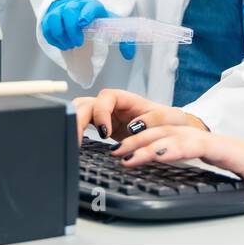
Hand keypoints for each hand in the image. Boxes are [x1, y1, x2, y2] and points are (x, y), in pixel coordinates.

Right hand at [41, 0, 135, 60]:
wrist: (77, 4)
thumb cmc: (94, 18)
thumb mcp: (110, 24)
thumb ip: (123, 39)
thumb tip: (129, 56)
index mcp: (92, 6)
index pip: (88, 7)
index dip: (85, 14)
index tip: (83, 23)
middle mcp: (74, 5)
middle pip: (68, 12)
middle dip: (72, 29)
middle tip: (78, 42)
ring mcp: (60, 10)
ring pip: (55, 20)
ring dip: (61, 35)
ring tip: (70, 45)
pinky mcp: (49, 17)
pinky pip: (47, 28)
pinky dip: (53, 38)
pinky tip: (62, 43)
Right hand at [72, 88, 204, 142]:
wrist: (168, 133)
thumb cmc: (169, 123)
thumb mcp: (170, 119)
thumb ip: (155, 119)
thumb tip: (135, 126)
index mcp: (126, 99)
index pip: (106, 97)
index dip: (101, 112)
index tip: (104, 132)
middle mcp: (112, 105)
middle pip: (86, 103)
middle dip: (77, 119)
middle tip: (77, 141)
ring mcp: (104, 116)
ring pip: (79, 112)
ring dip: (73, 125)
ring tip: (73, 145)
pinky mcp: (100, 128)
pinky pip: (81, 126)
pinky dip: (75, 133)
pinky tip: (76, 147)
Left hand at [111, 125, 243, 209]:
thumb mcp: (231, 179)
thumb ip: (211, 173)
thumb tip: (186, 180)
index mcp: (212, 147)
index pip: (172, 137)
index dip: (146, 142)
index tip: (124, 152)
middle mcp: (214, 139)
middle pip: (168, 131)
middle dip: (138, 139)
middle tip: (114, 150)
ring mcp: (222, 143)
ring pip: (178, 134)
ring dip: (148, 143)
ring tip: (125, 152)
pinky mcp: (232, 151)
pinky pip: (198, 146)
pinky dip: (175, 148)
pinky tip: (157, 153)